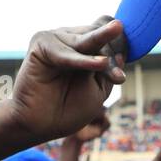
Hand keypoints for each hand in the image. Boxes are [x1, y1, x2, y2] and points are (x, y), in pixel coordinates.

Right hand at [6, 17, 125, 143]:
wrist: (41, 125)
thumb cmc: (69, 109)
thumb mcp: (99, 88)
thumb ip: (108, 65)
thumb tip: (117, 38)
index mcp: (86, 48)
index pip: (108, 38)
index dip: (119, 51)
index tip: (120, 78)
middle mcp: (71, 39)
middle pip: (99, 36)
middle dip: (110, 57)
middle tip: (118, 79)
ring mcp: (57, 39)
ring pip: (87, 39)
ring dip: (101, 51)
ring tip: (112, 45)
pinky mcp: (41, 44)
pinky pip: (67, 52)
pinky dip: (82, 60)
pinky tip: (99, 63)